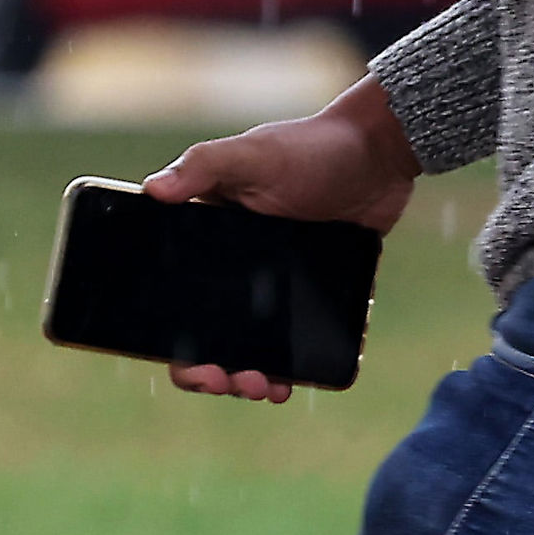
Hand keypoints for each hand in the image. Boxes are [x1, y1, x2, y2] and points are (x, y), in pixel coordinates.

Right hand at [145, 76, 420, 402]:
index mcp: (207, 236)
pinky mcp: (313, 292)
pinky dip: (290, 367)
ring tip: (265, 388)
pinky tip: (293, 382)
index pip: (176, 298)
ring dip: (250, 376)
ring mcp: (276, 283)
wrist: (380, 153)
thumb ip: (203, 166)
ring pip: (251, 346)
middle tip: (233, 381)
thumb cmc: (312, 146)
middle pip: (210, 333)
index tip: (191, 363)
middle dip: (213, 370)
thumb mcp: (253, 154)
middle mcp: (236, 265)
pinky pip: (294, 340)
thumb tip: (153, 190)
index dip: (175, 340)